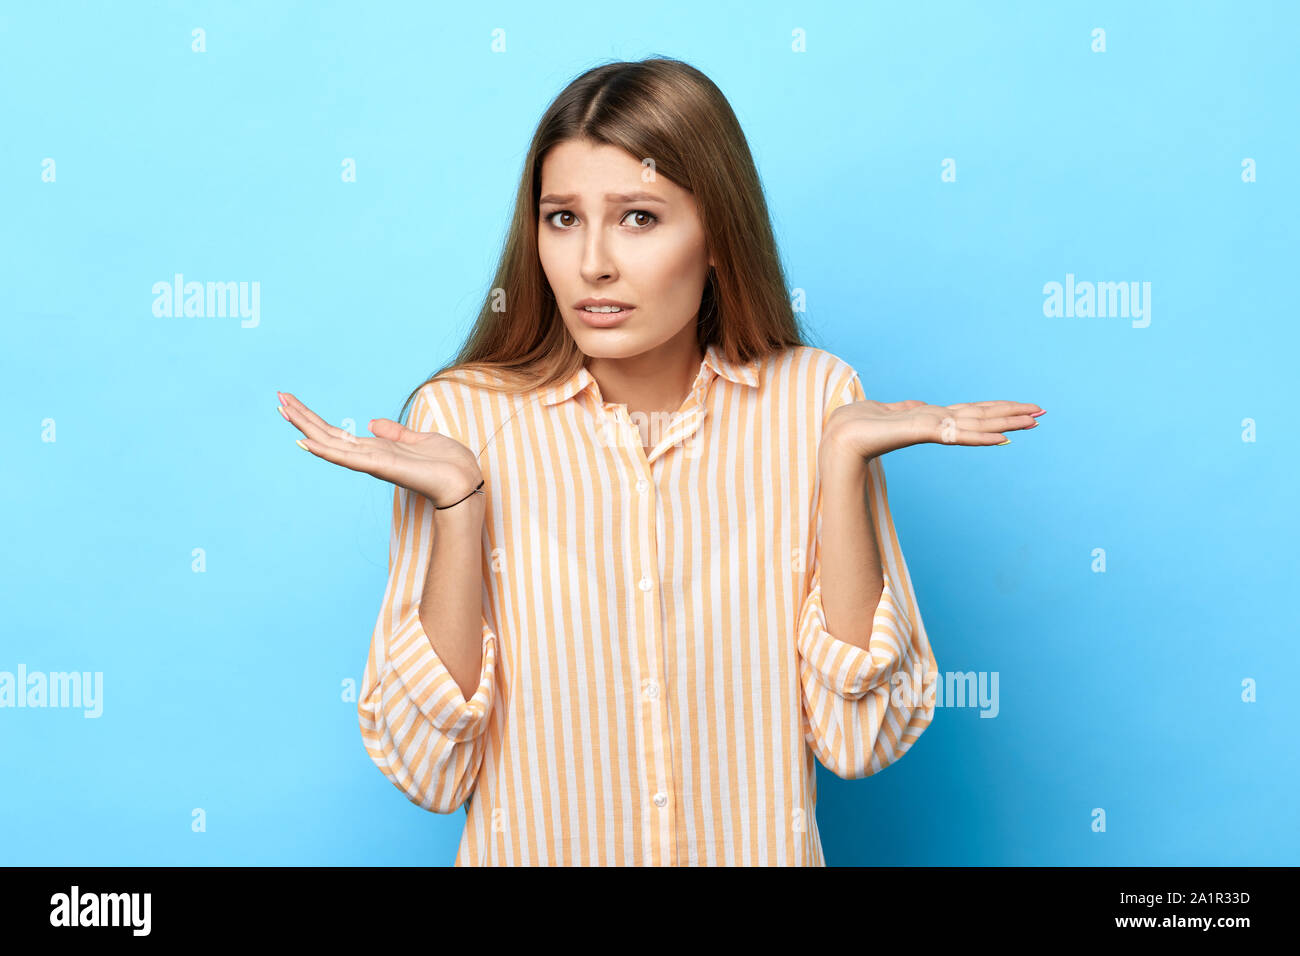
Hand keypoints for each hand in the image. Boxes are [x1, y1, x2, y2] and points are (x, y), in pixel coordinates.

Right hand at [277, 391, 483, 506]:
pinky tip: (306, 442)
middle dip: (303, 417)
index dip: (315, 418)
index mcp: (377, 449)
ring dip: (307, 427)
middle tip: (278, 398)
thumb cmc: (448, 465)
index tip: (293, 402)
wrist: (465, 482)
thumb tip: (372, 422)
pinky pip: (349, 458)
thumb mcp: (420, 440)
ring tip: (284, 412)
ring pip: (332, 444)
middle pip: (328, 435)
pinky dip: (327, 451)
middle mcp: (370, 456)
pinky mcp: (382, 467)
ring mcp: (373, 462)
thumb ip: (395, 433)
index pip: (338, 433)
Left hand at [823, 399, 1043, 462]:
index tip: (1023, 410)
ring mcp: (929, 428)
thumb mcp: (886, 411)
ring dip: (1006, 421)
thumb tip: (919, 406)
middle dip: (1012, 414)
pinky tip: (1001, 439)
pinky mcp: (919, 431)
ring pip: (975, 423)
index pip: (970, 413)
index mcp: (928, 419)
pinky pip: (956, 433)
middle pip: (981, 416)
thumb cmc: (854, 426)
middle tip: (1043, 413)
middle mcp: (934, 423)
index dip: (996, 410)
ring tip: (1033, 421)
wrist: (835, 438)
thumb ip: (907, 410)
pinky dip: (980, 436)